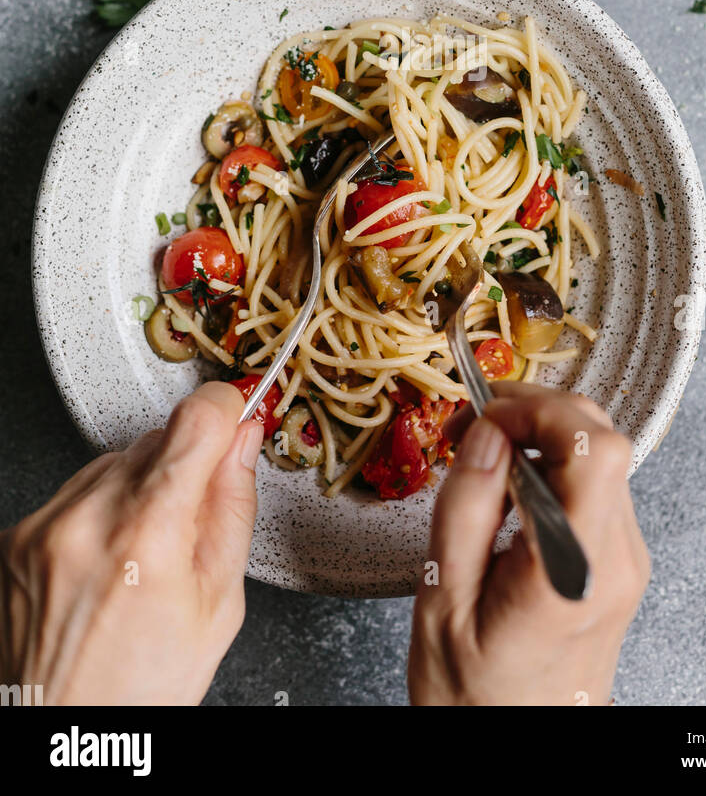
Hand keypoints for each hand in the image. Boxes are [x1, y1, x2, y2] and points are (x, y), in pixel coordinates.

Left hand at [0, 381, 261, 705]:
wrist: (66, 737)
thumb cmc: (142, 690)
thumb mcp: (219, 604)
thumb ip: (233, 507)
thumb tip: (243, 439)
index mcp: (148, 535)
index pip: (195, 419)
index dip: (224, 410)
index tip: (236, 412)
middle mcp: (87, 520)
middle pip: (155, 439)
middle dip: (183, 464)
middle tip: (190, 522)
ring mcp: (44, 526)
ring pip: (114, 462)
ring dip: (138, 487)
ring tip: (143, 555)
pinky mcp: (17, 535)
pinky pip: (74, 492)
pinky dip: (98, 511)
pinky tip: (107, 562)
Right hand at [409, 386, 649, 705]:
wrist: (522, 748)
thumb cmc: (477, 696)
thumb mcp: (443, 601)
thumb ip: (466, 509)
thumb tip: (488, 434)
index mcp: (573, 571)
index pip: (596, 450)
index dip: (542, 411)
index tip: (487, 416)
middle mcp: (615, 561)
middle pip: (605, 440)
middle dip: (537, 412)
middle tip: (476, 424)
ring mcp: (626, 560)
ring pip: (603, 455)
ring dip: (544, 435)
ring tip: (486, 454)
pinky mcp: (620, 560)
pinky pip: (597, 484)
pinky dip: (554, 463)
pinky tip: (511, 485)